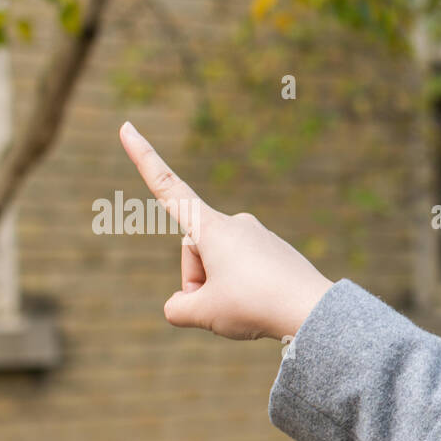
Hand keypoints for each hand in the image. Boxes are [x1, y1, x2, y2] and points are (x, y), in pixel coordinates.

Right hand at [119, 121, 333, 340]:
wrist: (313, 311)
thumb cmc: (255, 306)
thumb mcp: (204, 313)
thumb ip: (178, 309)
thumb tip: (181, 305)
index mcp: (212, 227)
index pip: (168, 188)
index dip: (143, 159)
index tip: (126, 126)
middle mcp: (236, 224)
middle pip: (194, 254)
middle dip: (198, 283)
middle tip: (222, 306)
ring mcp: (259, 237)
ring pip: (221, 267)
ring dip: (223, 291)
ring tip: (250, 307)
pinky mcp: (277, 252)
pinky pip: (247, 275)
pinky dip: (247, 292)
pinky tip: (267, 305)